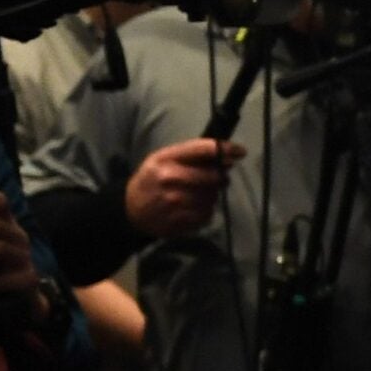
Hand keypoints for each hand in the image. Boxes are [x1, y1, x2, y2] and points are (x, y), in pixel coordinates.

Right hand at [124, 139, 243, 237]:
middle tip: (219, 178)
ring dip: (212, 195)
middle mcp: (170, 178)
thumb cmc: (151, 180)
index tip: (240, 152)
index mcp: (165, 159)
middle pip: (214, 175)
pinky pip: (207, 214)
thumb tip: (226, 155)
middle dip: (221, 176)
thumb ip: (190, 154)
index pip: (203, 149)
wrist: (130, 210)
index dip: (225, 149)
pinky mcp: (180, 220)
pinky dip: (206, 210)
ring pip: (212, 196)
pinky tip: (193, 207)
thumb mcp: (162, 159)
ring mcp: (176, 202)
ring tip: (199, 194)